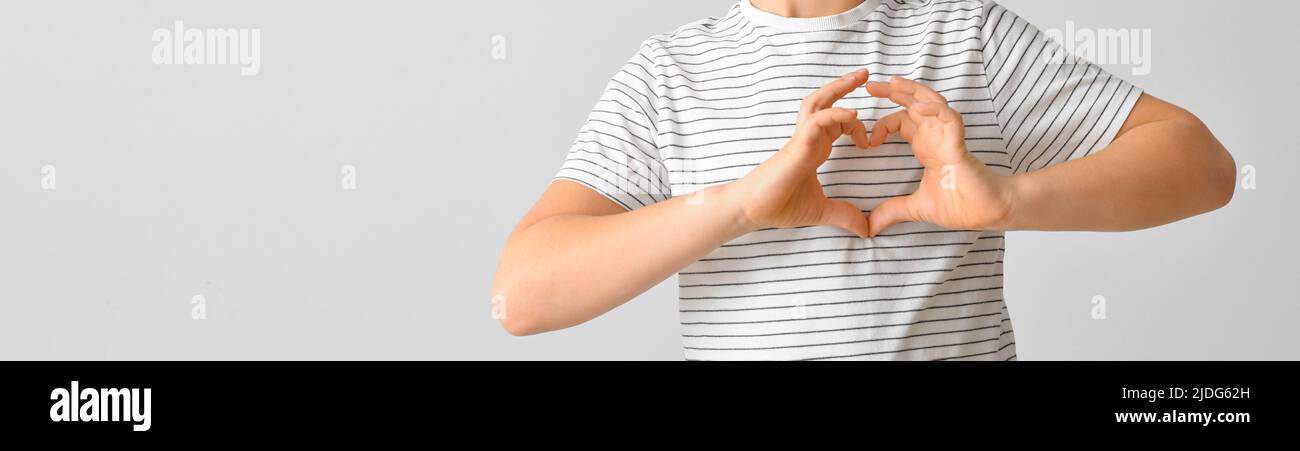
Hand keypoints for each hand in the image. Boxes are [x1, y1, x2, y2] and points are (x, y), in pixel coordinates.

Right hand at [728, 69, 873, 237]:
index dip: (856, 125)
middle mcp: (808, 138)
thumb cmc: (779, 205)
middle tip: (866, 74)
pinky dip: (835, 114)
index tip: (871, 142)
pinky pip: (816, 121)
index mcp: (814, 148)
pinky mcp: (796, 146)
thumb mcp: (821, 211)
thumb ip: (844, 215)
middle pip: (825, 101)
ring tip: (859, 77)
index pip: (837, 122)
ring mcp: (801, 139)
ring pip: (818, 103)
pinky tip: (853, 114)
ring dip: (839, 88)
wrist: (753, 210)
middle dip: (845, 86)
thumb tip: (866, 231)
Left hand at [863, 76, 1016, 235]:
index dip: (882, 125)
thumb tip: (869, 227)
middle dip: (892, 92)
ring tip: (891, 82)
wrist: (986, 213)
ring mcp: (948, 136)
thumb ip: (892, 212)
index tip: (867, 141)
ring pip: (930, 102)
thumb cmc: (960, 206)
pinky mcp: (959, 142)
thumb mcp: (915, 208)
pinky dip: (934, 109)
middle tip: (869, 85)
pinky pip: (948, 117)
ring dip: (911, 91)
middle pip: (913, 104)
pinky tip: (917, 106)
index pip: (902, 121)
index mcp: (926, 146)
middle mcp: (935, 136)